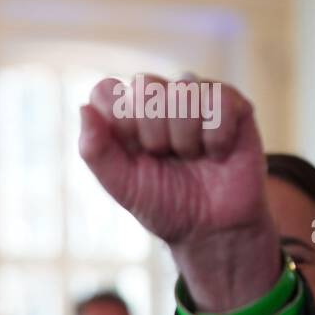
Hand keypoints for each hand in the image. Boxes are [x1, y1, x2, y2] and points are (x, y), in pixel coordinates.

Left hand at [81, 75, 279, 311]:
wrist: (212, 228)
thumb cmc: (163, 202)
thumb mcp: (120, 183)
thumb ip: (95, 149)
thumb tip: (83, 107)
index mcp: (125, 113)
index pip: (106, 91)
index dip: (118, 122)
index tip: (132, 152)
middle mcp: (158, 98)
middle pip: (145, 86)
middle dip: (153, 132)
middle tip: (164, 157)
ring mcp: (195, 96)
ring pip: (182, 91)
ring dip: (185, 138)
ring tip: (192, 157)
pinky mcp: (231, 102)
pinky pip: (218, 101)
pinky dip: (215, 137)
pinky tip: (217, 152)